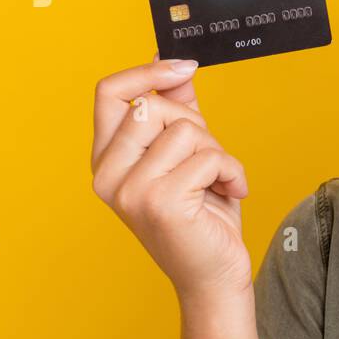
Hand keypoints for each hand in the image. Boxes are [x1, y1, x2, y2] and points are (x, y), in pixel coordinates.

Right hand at [91, 54, 252, 300]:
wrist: (214, 275)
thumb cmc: (202, 215)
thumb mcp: (187, 154)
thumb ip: (177, 110)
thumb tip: (175, 63)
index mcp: (107, 161)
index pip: (109, 93)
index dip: (147, 71)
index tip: (184, 67)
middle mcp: (108, 176)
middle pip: (152, 105)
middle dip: (196, 125)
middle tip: (209, 159)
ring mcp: (130, 191)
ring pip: (184, 129)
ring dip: (216, 151)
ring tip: (218, 180)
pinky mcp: (160, 203)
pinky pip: (207, 157)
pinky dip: (231, 171)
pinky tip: (230, 192)